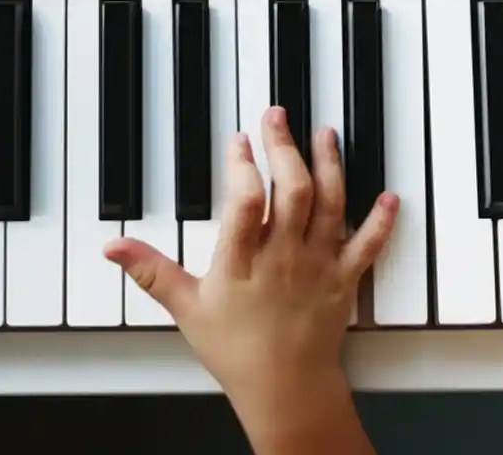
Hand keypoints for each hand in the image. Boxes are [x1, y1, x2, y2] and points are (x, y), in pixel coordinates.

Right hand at [104, 106, 395, 454]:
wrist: (283, 385)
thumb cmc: (236, 349)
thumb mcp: (186, 308)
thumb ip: (151, 271)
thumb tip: (113, 246)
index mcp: (242, 264)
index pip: (244, 203)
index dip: (242, 167)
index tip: (239, 141)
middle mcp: (284, 259)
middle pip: (292, 192)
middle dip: (285, 148)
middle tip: (277, 117)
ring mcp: (318, 265)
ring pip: (330, 206)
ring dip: (330, 165)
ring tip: (325, 133)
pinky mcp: (345, 277)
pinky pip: (368, 244)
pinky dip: (382, 220)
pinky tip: (389, 195)